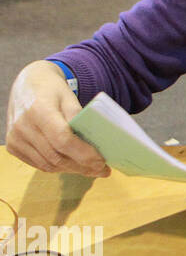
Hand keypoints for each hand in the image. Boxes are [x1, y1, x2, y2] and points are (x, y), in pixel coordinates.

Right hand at [5, 61, 107, 177]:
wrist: (28, 86)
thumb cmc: (52, 91)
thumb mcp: (70, 98)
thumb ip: (80, 119)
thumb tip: (97, 144)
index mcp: (38, 110)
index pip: (62, 139)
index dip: (83, 154)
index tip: (102, 161)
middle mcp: (23, 126)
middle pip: (56, 156)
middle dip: (82, 166)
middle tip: (102, 170)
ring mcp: (15, 138)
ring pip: (48, 164)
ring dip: (72, 169)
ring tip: (91, 169)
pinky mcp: (13, 146)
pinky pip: (39, 164)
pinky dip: (58, 167)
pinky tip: (74, 165)